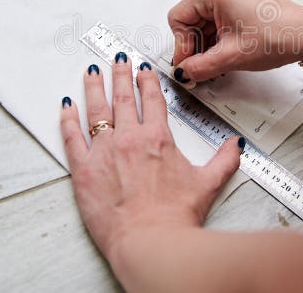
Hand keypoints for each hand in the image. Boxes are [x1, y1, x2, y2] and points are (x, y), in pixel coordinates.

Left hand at [59, 55, 243, 261]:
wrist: (151, 243)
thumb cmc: (175, 217)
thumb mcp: (208, 184)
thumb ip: (224, 160)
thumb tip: (236, 145)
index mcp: (157, 139)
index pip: (152, 100)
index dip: (147, 81)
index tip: (144, 69)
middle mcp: (129, 139)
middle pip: (123, 97)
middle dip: (120, 74)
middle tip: (117, 59)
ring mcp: (104, 152)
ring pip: (96, 109)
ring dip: (94, 87)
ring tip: (91, 71)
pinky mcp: (84, 170)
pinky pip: (72, 137)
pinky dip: (68, 119)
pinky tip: (66, 105)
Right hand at [168, 0, 302, 83]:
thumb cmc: (278, 34)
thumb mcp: (230, 56)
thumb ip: (199, 67)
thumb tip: (183, 73)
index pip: (177, 19)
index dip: (182, 45)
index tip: (188, 65)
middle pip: (188, 23)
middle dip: (194, 48)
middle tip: (199, 69)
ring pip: (202, 27)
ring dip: (206, 48)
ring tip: (216, 66)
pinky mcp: (238, 10)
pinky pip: (216, 27)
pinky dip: (216, 45)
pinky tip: (224, 59)